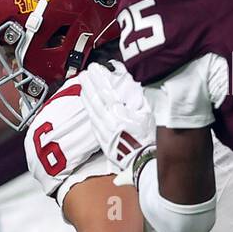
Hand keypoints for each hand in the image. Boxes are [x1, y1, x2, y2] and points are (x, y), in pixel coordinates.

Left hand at [78, 62, 154, 182]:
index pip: (106, 92)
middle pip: (96, 100)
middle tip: (84, 73)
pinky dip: (88, 111)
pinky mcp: (102, 140)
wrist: (144, 162)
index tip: (94, 69)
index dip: (99, 79)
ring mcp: (104, 132)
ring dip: (86, 96)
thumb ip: (138, 98)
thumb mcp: (148, 114)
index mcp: (120, 114)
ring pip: (92, 110)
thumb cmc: (149, 138)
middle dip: (89, 84)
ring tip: (82, 85)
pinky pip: (92, 122)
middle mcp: (109, 122)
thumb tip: (131, 83)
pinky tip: (86, 105)